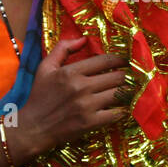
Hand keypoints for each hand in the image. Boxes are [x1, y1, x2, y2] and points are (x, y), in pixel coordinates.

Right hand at [19, 37, 129, 152]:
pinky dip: (123, 109)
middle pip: (117, 77)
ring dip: (128, 91)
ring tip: (131, 90)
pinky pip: (116, 114)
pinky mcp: (90, 123)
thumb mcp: (45, 67)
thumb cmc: (39, 96)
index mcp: (71, 72)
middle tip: (133, 76)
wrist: (33, 127)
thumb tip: (84, 39)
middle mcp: (81, 87)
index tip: (127, 61)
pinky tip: (124, 107)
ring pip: (119, 94)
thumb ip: (63, 48)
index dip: (121, 59)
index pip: (105, 60)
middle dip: (128, 75)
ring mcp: (87, 106)